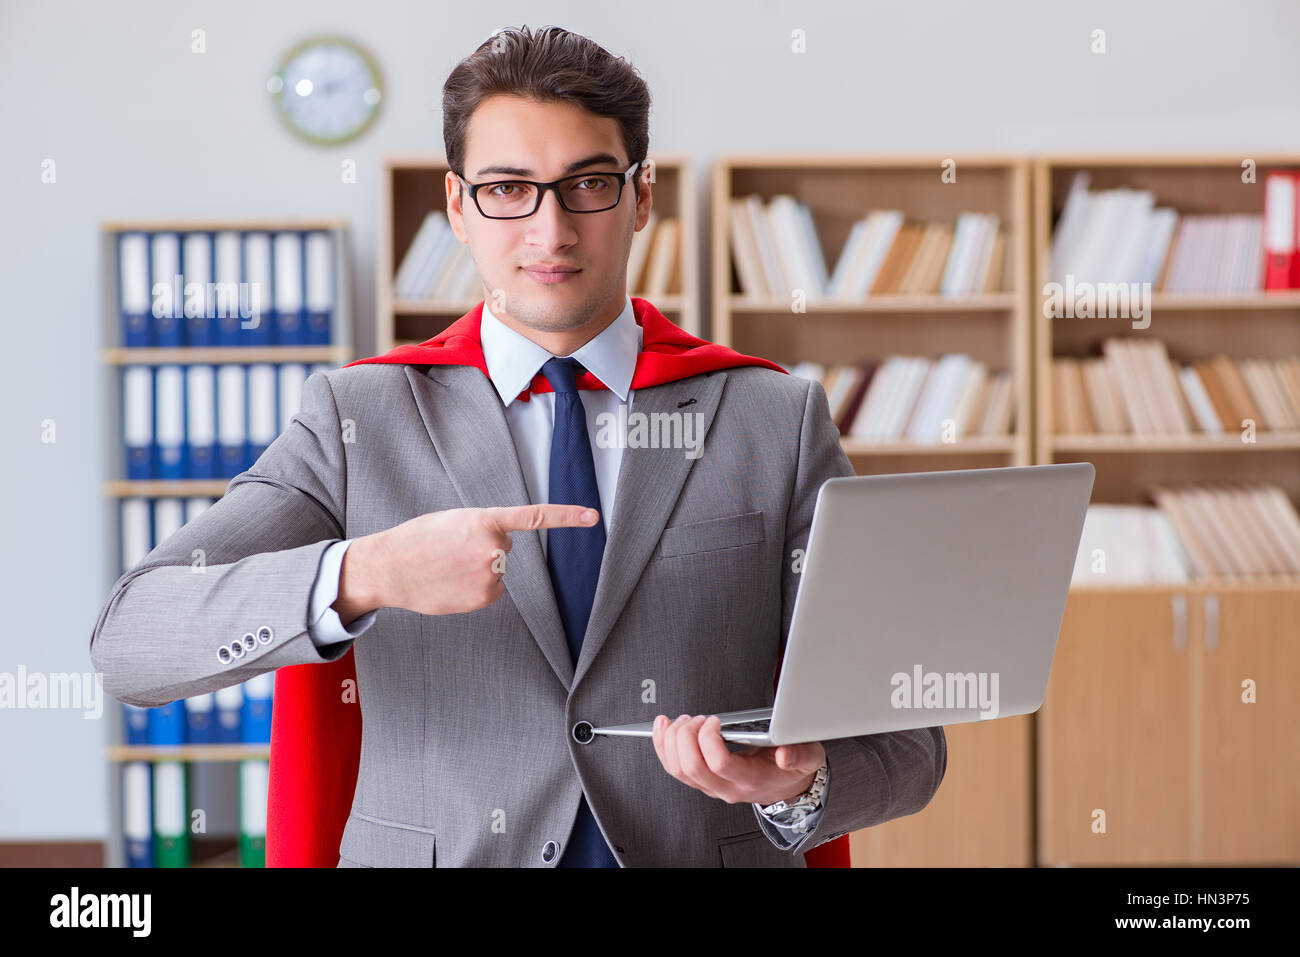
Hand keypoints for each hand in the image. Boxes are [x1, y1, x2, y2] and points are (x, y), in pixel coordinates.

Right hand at [336, 504, 598, 617]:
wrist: (389, 568)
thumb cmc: (417, 539)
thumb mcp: (452, 520)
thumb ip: (483, 528)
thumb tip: (500, 551)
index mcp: (484, 520)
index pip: (534, 517)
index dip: (567, 516)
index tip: (593, 516)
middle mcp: (493, 548)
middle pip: (504, 547)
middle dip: (483, 547)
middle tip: (451, 548)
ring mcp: (491, 575)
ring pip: (497, 570)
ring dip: (478, 569)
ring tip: (447, 566)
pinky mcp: (486, 597)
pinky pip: (491, 589)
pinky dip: (474, 588)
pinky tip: (451, 583)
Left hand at [651, 714, 825, 806]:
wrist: (786, 787)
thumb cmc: (792, 768)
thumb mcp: (808, 757)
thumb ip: (800, 755)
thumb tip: (785, 755)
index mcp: (751, 779)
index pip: (720, 764)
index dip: (710, 740)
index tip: (715, 720)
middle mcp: (727, 787)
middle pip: (692, 768)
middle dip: (686, 737)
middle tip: (696, 718)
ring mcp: (712, 787)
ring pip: (678, 771)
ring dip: (671, 742)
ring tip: (680, 720)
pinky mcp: (701, 781)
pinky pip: (674, 768)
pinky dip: (663, 747)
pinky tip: (663, 728)